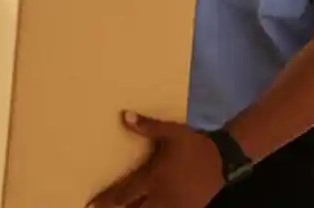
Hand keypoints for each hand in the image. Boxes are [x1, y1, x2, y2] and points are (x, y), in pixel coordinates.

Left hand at [87, 111, 223, 207]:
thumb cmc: (193, 145)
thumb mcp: (172, 132)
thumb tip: (124, 115)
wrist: (223, 160)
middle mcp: (162, 196)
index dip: (106, 201)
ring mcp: (174, 207)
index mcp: (154, 177)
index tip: (91, 205)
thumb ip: (148, 127)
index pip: (125, 194)